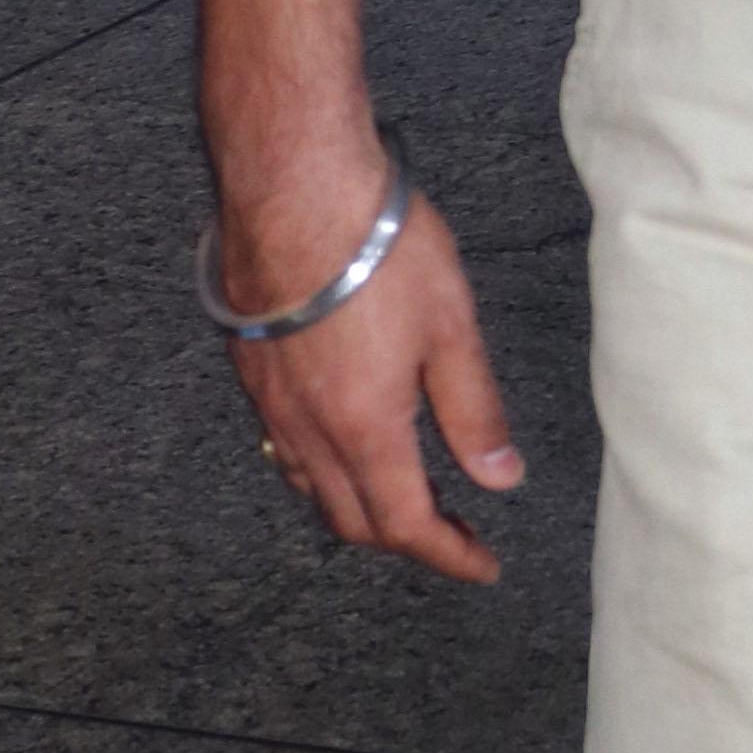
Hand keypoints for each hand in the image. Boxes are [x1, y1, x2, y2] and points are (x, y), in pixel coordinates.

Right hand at [219, 173, 524, 583]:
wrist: (291, 186)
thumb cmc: (377, 248)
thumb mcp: (452, 330)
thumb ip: (474, 412)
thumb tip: (500, 479)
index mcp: (364, 429)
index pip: (405, 525)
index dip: (449, 556)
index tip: (484, 566)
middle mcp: (307, 429)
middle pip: (353, 519)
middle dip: (407, 539)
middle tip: (455, 534)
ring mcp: (270, 402)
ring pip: (311, 488)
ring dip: (360, 508)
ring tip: (405, 496)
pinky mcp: (252, 370)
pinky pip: (283, 447)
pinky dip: (320, 470)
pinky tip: (345, 445)